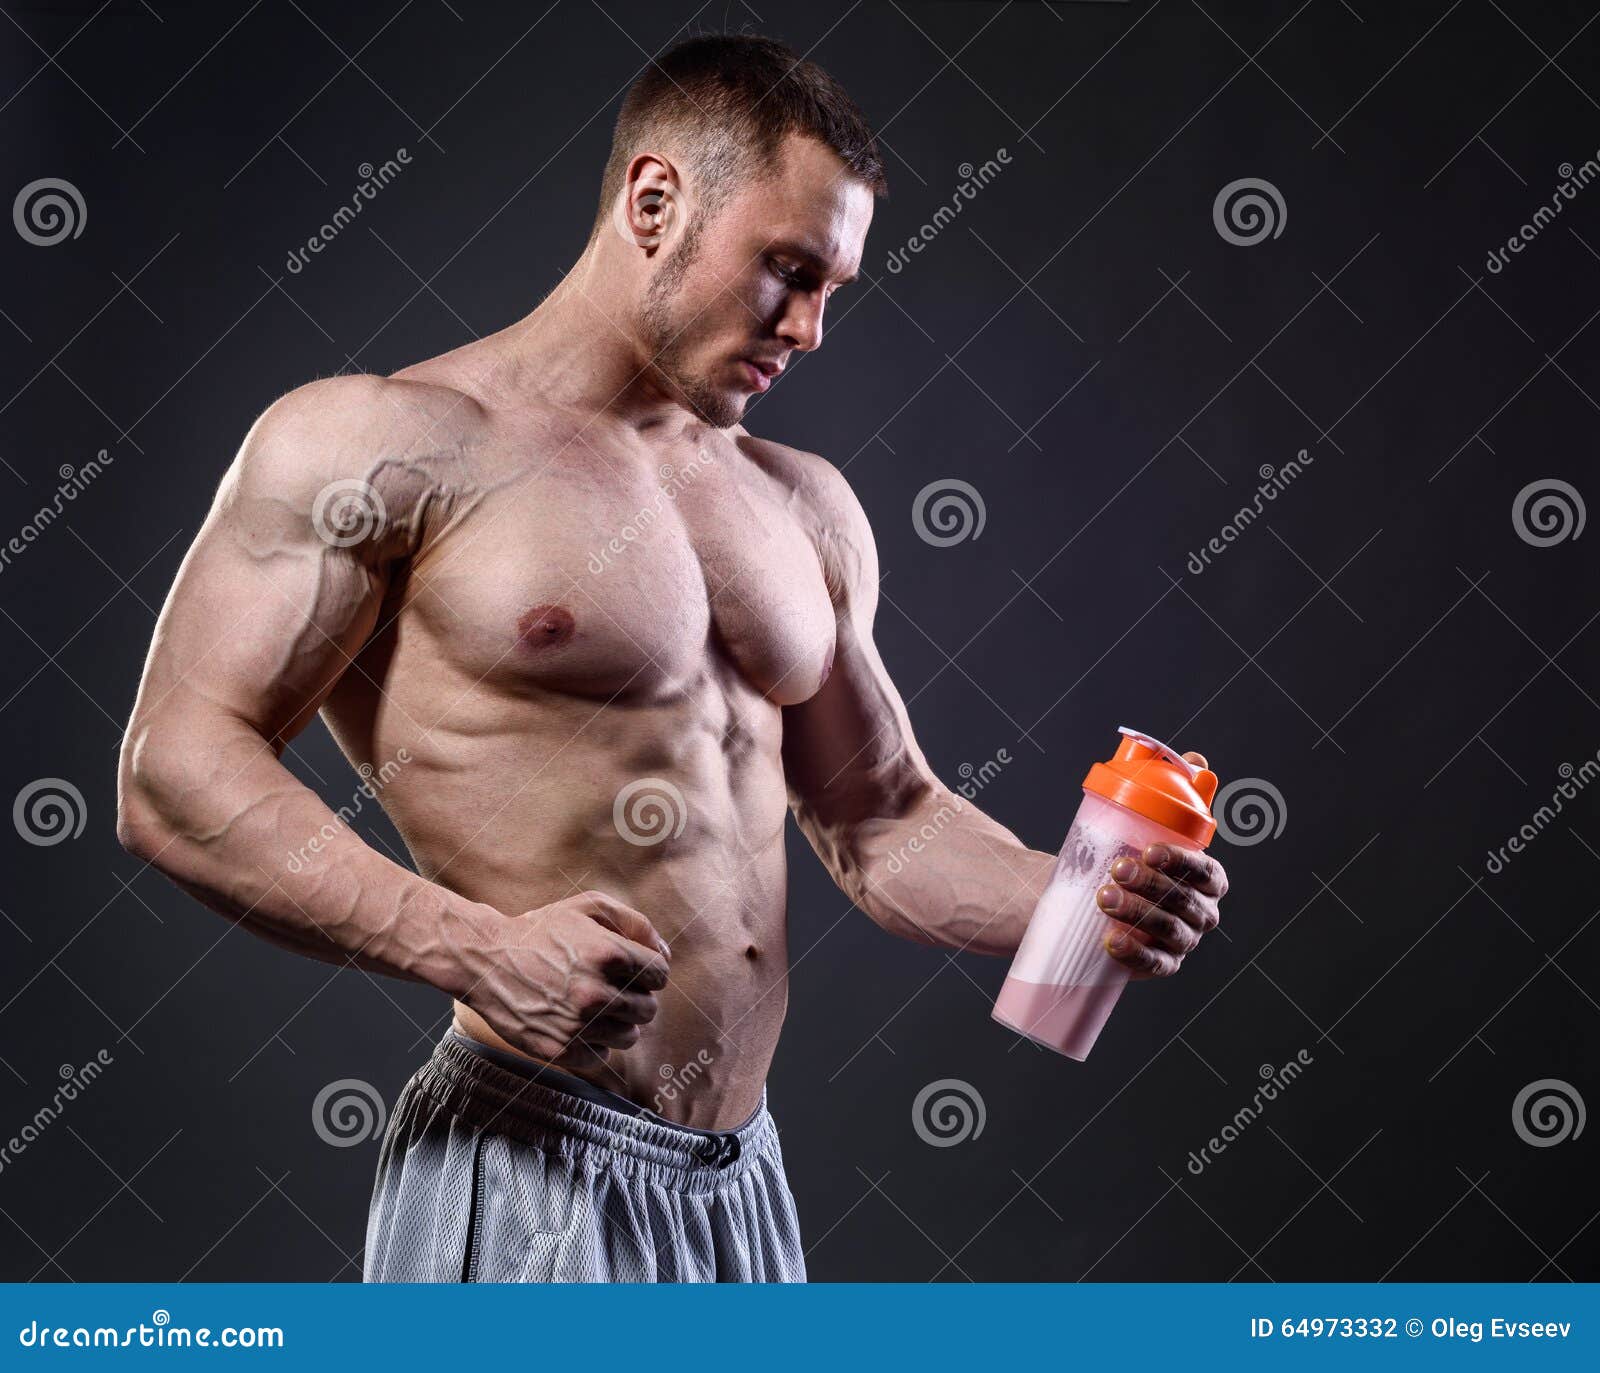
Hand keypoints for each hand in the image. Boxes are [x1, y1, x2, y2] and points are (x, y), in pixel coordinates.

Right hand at [459, 890, 670, 1070]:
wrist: (485, 959)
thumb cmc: (542, 931)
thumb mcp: (589, 906)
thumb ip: (636, 924)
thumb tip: (664, 954)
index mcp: (609, 954)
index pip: (661, 975)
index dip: (650, 971)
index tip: (634, 970)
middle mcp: (596, 992)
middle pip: (648, 1009)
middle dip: (635, 997)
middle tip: (612, 988)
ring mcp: (577, 1025)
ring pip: (629, 1036)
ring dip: (618, 1022)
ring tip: (594, 1005)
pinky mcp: (560, 1050)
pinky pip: (602, 1056)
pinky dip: (594, 1043)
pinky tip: (576, 1023)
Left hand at [1094, 751, 1228, 978]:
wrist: (1098, 896)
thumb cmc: (1131, 855)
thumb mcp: (1148, 823)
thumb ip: (1174, 792)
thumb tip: (1196, 759)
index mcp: (1208, 878)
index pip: (1205, 872)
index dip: (1182, 862)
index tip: (1150, 850)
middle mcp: (1203, 911)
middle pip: (1184, 902)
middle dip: (1151, 886)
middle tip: (1116, 870)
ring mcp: (1185, 941)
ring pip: (1170, 931)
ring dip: (1138, 913)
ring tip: (1103, 896)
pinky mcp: (1163, 964)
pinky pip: (1156, 964)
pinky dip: (1135, 954)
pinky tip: (1111, 940)